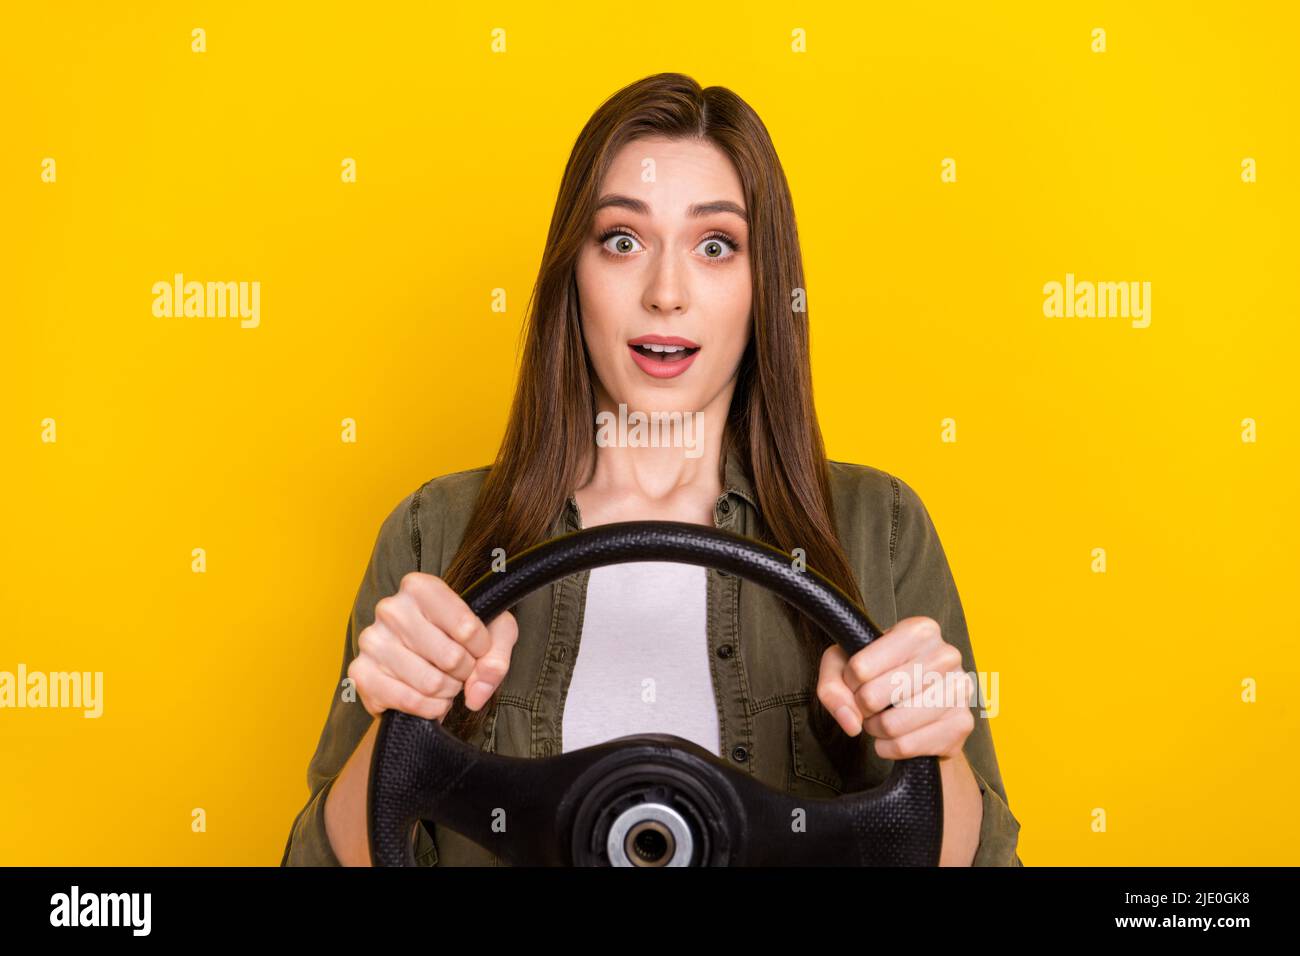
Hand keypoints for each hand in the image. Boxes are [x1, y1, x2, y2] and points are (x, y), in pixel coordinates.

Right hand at [348, 571, 517, 722]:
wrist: (421, 659)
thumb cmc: (458, 638)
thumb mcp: (492, 633)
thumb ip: (496, 656)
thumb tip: (477, 692)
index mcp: (420, 587)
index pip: (467, 628)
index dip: (482, 649)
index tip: (478, 649)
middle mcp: (390, 609)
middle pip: (450, 658)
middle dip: (465, 673)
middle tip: (461, 671)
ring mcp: (371, 641)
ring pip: (431, 683)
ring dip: (448, 691)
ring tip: (446, 683)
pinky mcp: (360, 673)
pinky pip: (408, 701)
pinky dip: (430, 708)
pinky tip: (432, 700)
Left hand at [816, 615, 974, 759]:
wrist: (923, 700)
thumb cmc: (881, 674)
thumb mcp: (846, 665)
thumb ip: (832, 685)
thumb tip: (851, 721)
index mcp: (920, 630)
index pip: (860, 668)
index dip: (849, 683)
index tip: (858, 681)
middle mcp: (946, 655)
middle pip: (873, 697)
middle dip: (862, 708)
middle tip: (869, 705)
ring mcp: (959, 690)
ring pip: (891, 725)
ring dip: (876, 729)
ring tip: (882, 718)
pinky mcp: (962, 724)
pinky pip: (906, 746)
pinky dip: (890, 747)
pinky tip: (896, 735)